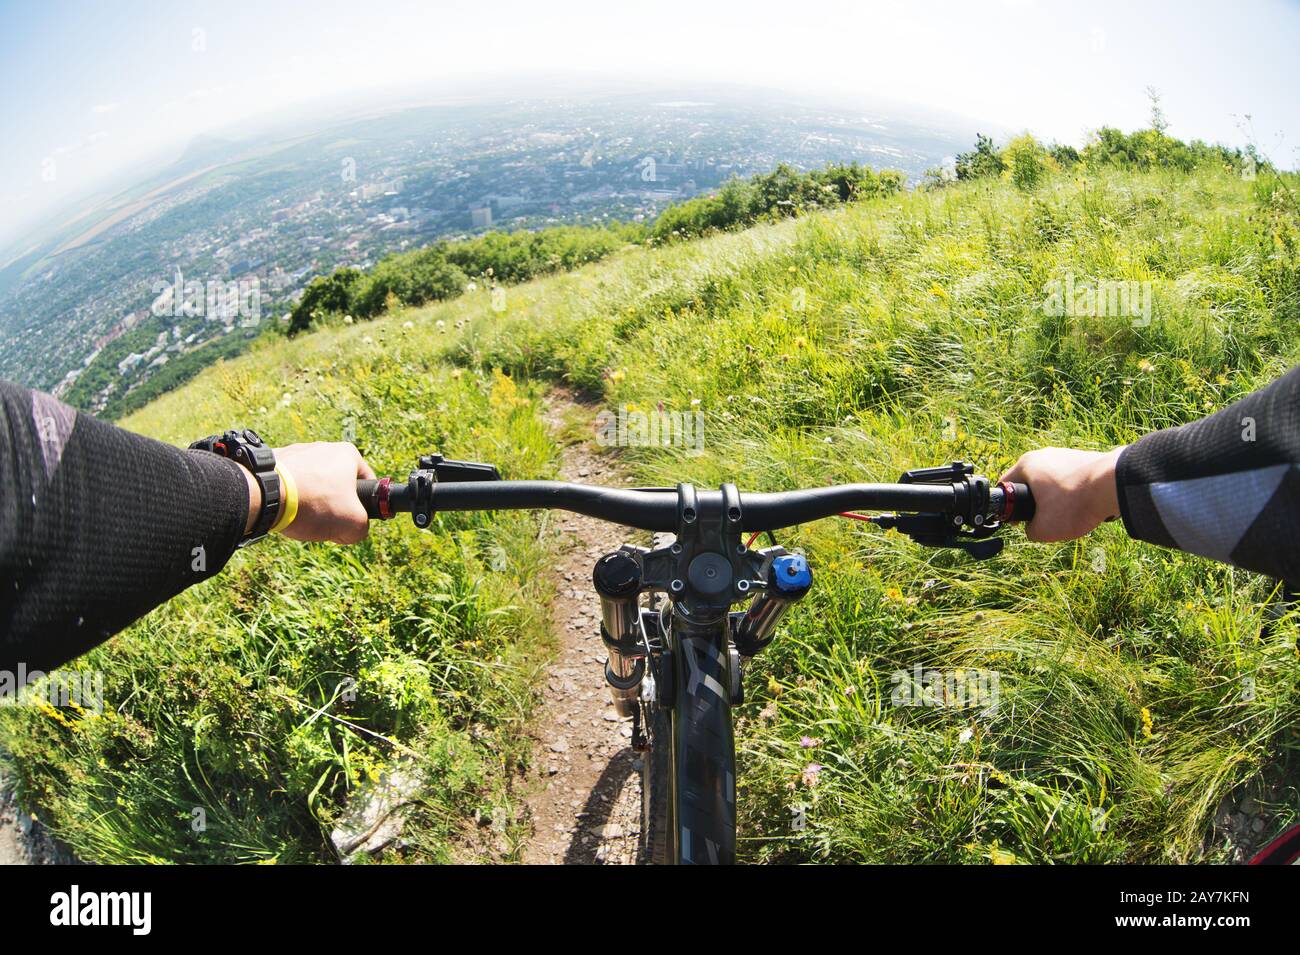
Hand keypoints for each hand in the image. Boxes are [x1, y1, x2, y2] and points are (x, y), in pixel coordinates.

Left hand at [242, 443, 375, 543]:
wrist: (265, 493)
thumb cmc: (314, 503)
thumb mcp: (353, 524)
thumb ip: (362, 527)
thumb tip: (354, 530)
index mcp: (348, 454)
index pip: (367, 482)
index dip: (363, 505)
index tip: (352, 519)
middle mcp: (323, 446)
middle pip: (338, 484)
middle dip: (334, 504)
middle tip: (326, 522)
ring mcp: (297, 451)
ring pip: (313, 484)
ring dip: (311, 501)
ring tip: (302, 517)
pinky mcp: (275, 460)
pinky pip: (290, 483)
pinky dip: (290, 497)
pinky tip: (284, 509)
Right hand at [998, 446, 1123, 542]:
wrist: (1115, 486)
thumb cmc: (1074, 504)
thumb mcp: (1043, 529)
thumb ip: (1030, 531)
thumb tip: (1033, 528)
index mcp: (1026, 465)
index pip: (1005, 486)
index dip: (1008, 508)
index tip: (1019, 522)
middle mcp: (1044, 455)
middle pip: (1030, 484)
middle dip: (1035, 504)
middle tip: (1045, 520)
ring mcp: (1066, 455)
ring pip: (1052, 483)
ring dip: (1056, 500)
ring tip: (1069, 514)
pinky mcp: (1085, 459)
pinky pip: (1071, 480)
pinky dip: (1074, 494)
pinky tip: (1084, 506)